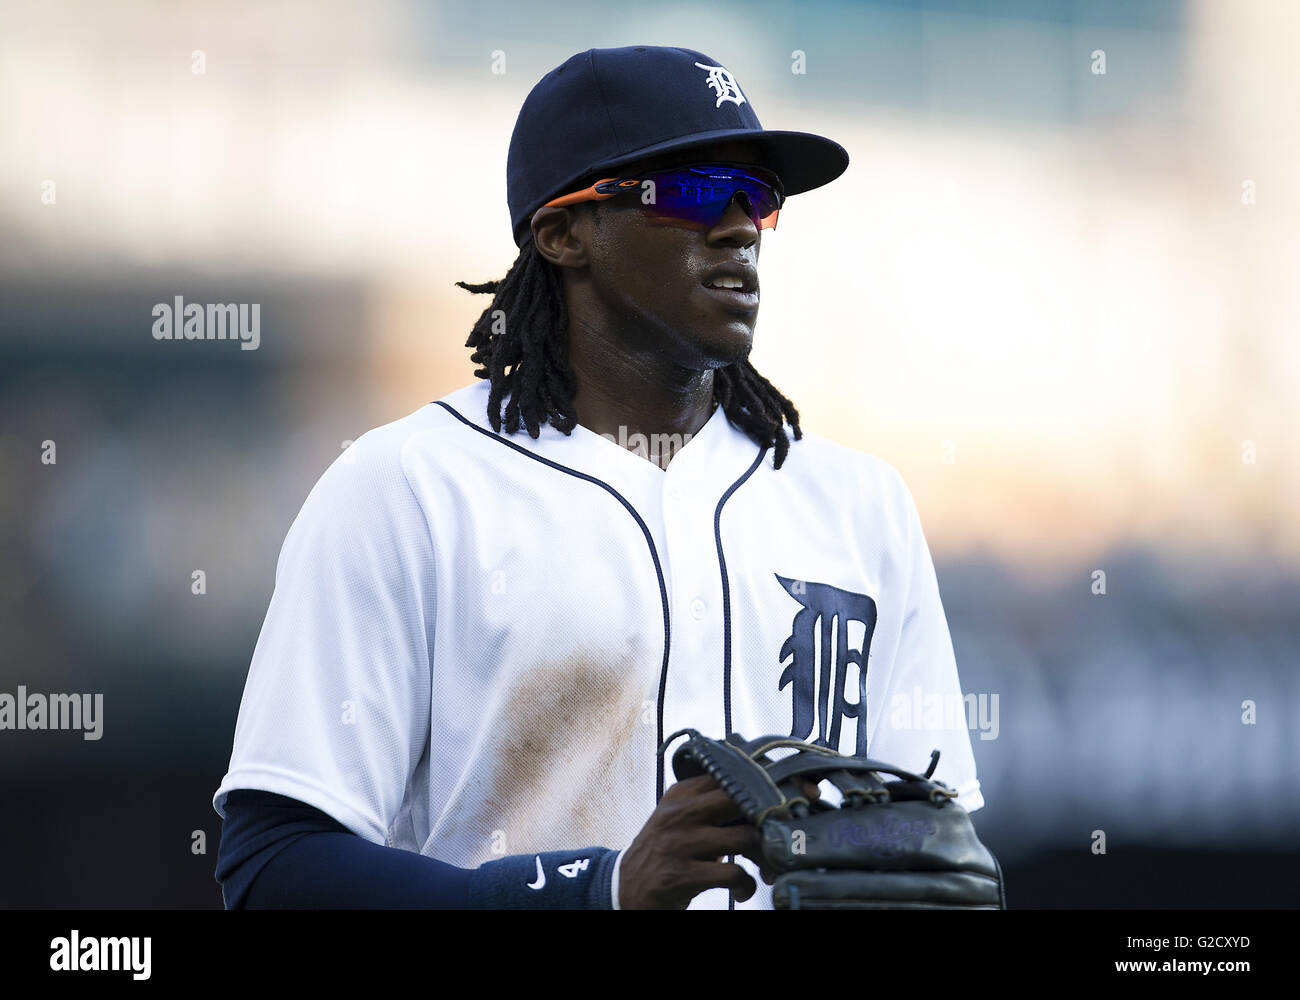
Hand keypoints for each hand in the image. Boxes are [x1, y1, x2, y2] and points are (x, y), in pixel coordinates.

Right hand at [617, 774, 825, 907]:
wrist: (625, 886)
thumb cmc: (665, 850)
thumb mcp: (681, 817)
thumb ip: (713, 803)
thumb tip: (767, 794)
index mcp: (684, 792)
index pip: (734, 774)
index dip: (772, 782)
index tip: (801, 794)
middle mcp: (681, 811)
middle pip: (743, 798)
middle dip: (774, 815)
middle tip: (785, 833)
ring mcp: (680, 843)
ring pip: (745, 838)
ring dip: (764, 858)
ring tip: (765, 869)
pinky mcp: (680, 874)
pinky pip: (733, 873)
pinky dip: (746, 884)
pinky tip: (742, 890)